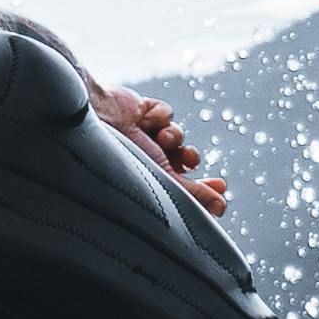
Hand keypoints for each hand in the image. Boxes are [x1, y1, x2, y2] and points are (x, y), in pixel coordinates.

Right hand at [88, 84, 227, 215]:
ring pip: (176, 135)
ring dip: (173, 136)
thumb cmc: (120, 156)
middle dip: (190, 158)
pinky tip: (144, 119)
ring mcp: (143, 136)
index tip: (221, 189)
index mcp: (148, 181)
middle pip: (181, 161)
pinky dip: (160, 115)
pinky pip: (165, 113)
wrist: (97, 122)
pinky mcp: (141, 112)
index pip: (181, 188)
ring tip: (160, 139)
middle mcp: (146, 160)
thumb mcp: (162, 178)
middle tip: (191, 160)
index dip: (203, 189)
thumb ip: (194, 192)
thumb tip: (221, 206)